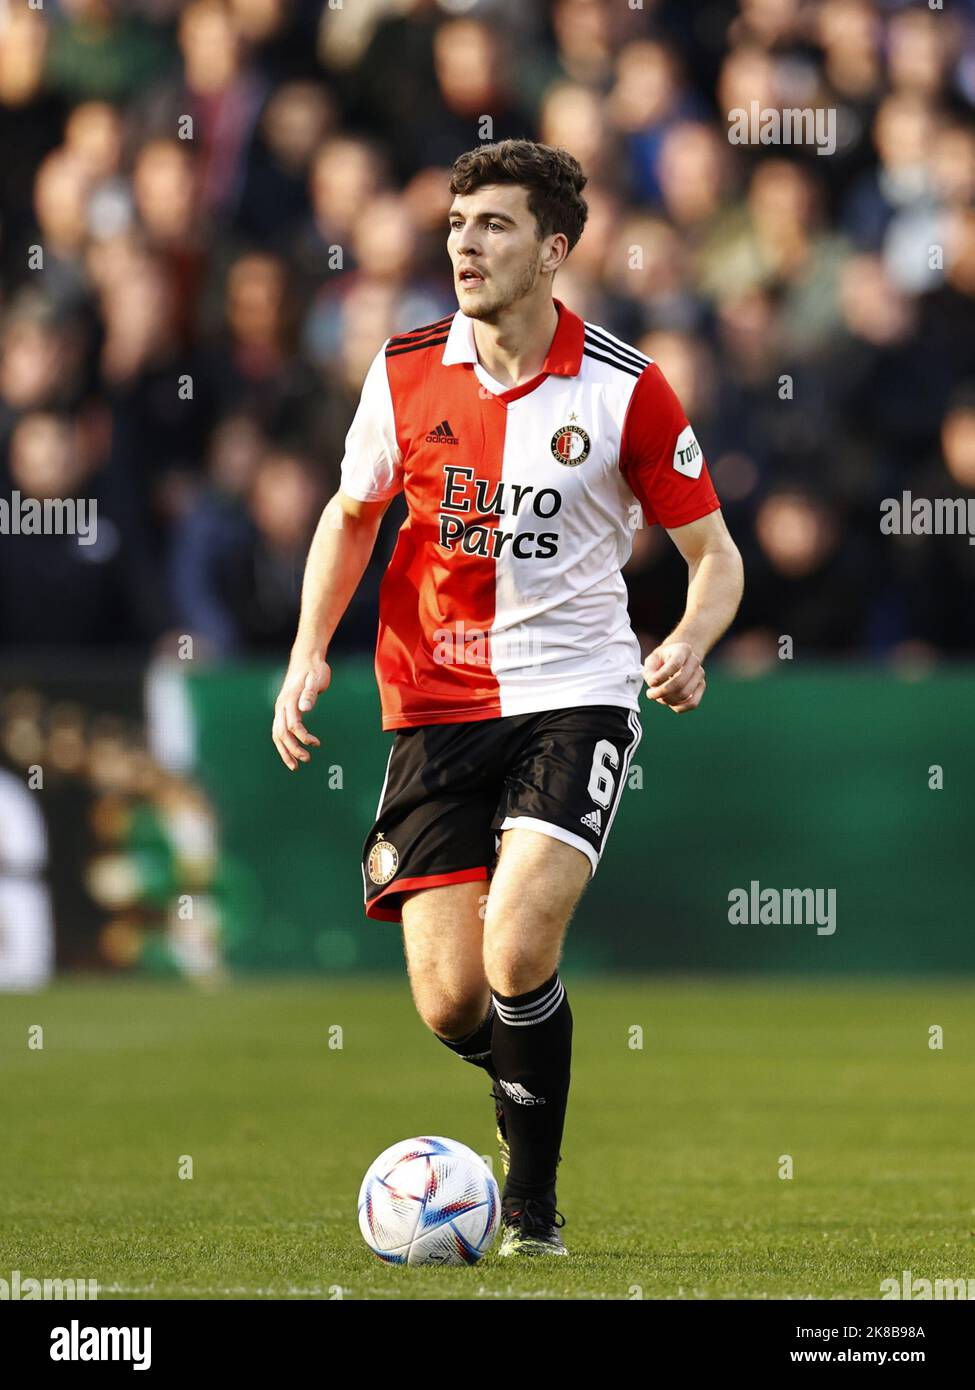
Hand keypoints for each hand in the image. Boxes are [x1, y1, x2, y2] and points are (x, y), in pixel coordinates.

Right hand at [272, 653, 329, 769]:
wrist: (306, 659)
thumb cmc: (314, 669)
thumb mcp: (316, 679)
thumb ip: (310, 694)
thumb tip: (304, 709)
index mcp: (289, 700)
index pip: (292, 725)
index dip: (303, 737)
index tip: (316, 743)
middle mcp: (281, 706)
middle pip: (281, 733)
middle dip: (293, 749)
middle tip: (307, 760)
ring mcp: (280, 708)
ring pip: (277, 734)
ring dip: (285, 751)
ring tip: (295, 766)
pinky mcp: (283, 710)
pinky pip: (279, 730)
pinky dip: (283, 744)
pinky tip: (291, 753)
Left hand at [643, 641, 704, 712]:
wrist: (678, 657)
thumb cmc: (662, 659)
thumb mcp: (652, 659)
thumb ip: (649, 670)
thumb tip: (654, 685)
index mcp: (683, 649)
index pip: (674, 665)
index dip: (660, 677)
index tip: (650, 683)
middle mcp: (695, 661)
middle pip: (680, 682)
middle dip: (662, 692)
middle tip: (650, 694)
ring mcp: (700, 674)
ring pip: (685, 694)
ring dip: (668, 700)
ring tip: (658, 697)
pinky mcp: (702, 686)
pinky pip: (693, 703)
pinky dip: (679, 707)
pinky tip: (669, 703)